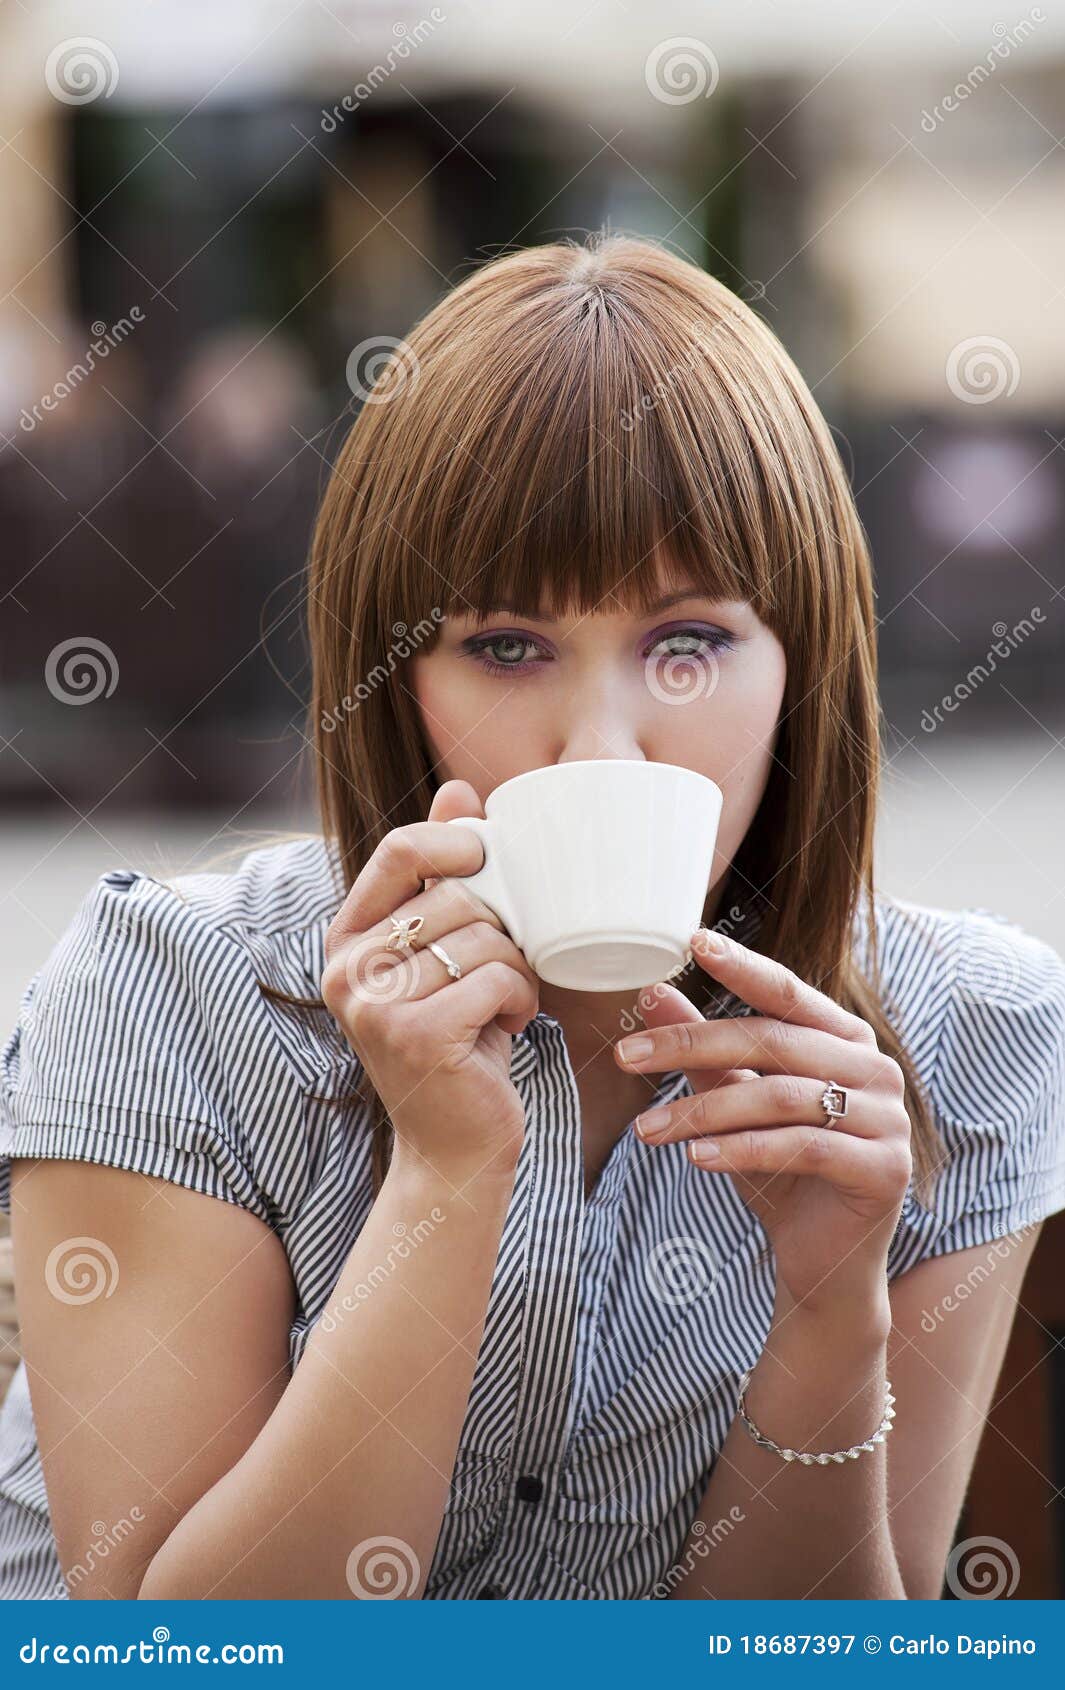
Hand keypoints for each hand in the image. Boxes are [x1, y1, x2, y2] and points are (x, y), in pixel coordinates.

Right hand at [321, 779, 539, 1186]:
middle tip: (507, 966)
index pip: (399, 850)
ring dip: (516, 968)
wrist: (455, 1147)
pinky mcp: (416, 1036)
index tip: (494, 867)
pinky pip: (497, 978)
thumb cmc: (457, 1041)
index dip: (459, 844)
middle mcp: (347, 969)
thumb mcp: (444, 954)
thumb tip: (458, 790)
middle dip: (503, 928)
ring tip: (506, 1001)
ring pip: (482, 938)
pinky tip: (508, 1025)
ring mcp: (375, 1005)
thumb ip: (440, 877)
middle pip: (454, 897)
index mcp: (345, 939)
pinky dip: (520, 998)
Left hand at [614, 928, 911, 1319]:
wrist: (823, 1261)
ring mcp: (887, 1117)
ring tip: (647, 1129)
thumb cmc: (780, 1173)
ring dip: (703, 1110)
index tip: (692, 942)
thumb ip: (703, 1051)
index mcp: (845, 1039)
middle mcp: (874, 1068)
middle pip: (771, 1041)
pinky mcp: (885, 1168)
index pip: (788, 992)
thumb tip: (651, 993)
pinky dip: (743, 1150)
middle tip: (625, 1056)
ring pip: (780, 1096)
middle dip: (690, 1046)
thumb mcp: (734, 1105)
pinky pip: (802, 1146)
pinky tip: (696, 1158)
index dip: (742, 966)